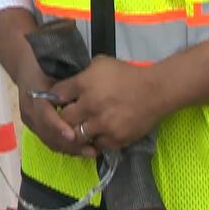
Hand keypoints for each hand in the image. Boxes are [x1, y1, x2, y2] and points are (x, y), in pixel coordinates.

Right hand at [13, 70, 89, 159]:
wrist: (26, 65)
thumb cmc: (46, 64)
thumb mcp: (56, 68)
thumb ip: (69, 82)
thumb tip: (90, 91)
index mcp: (34, 93)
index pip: (43, 115)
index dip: (57, 126)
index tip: (73, 135)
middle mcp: (29, 109)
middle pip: (46, 133)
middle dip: (68, 144)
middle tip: (90, 150)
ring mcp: (30, 119)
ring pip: (48, 140)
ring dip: (68, 148)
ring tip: (90, 152)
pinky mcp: (33, 126)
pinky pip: (48, 140)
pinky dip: (64, 147)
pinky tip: (80, 149)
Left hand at [51, 57, 168, 154]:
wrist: (155, 91)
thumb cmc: (127, 74)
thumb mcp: (100, 64)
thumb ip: (82, 75)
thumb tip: (69, 86)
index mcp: (84, 84)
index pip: (56, 95)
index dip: (53, 100)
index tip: (57, 102)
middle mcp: (90, 106)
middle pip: (63, 120)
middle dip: (62, 119)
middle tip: (68, 118)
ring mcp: (102, 125)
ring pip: (76, 137)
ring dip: (76, 133)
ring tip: (80, 129)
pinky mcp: (114, 139)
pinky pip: (95, 145)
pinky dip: (94, 141)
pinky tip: (96, 135)